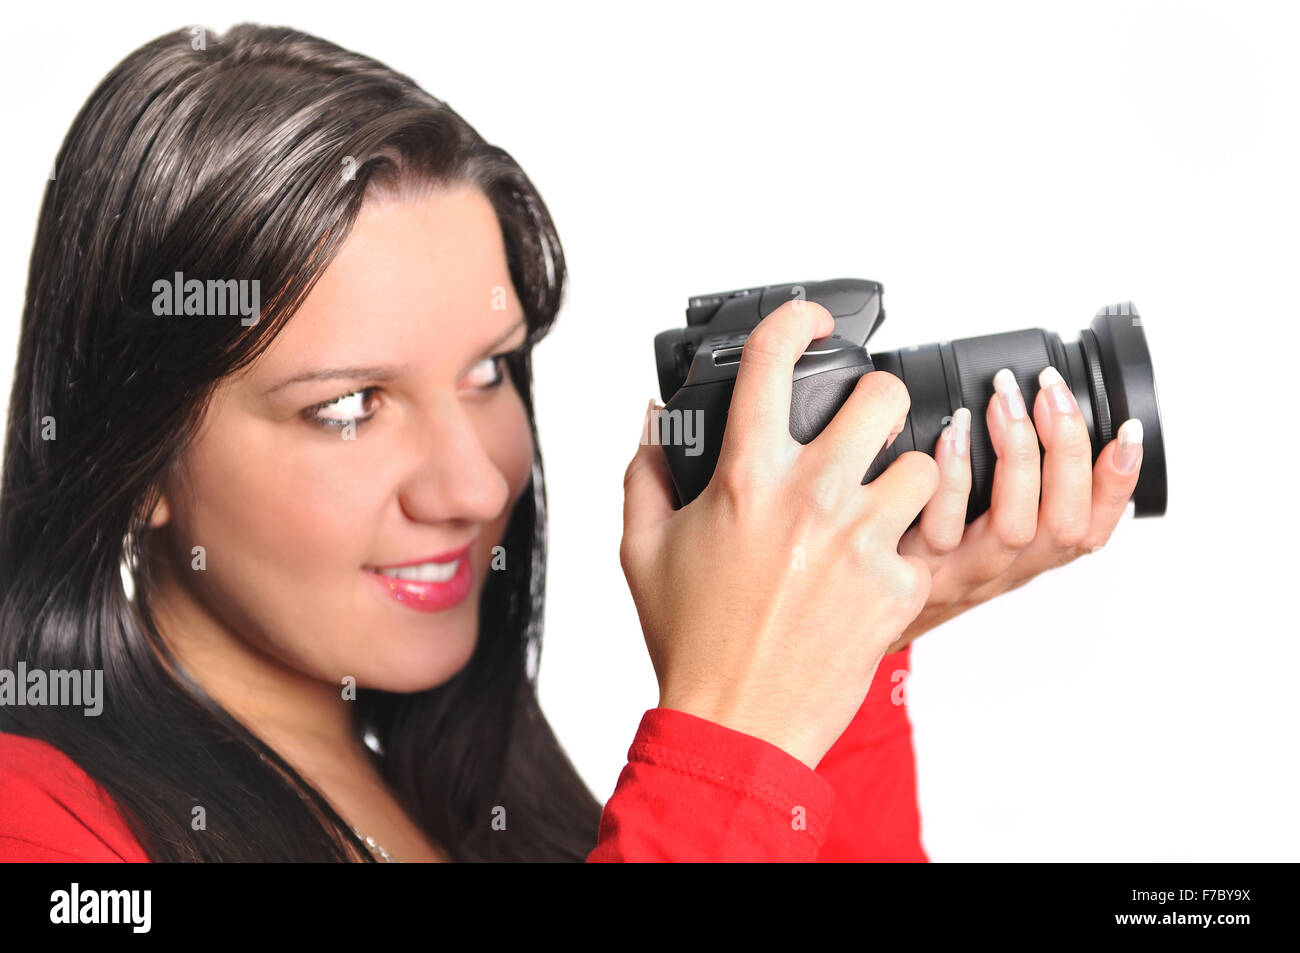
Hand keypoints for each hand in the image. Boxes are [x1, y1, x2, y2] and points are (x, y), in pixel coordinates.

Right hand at [620, 300, 938, 768]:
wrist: (737, 722)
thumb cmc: (692, 640)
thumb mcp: (643, 549)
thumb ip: (646, 472)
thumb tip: (654, 420)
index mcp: (746, 479)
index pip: (774, 362)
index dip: (795, 319)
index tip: (808, 321)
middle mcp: (811, 498)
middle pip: (884, 397)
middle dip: (880, 399)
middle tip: (867, 423)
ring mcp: (861, 541)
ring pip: (926, 465)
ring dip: (906, 478)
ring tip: (878, 504)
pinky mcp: (896, 586)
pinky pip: (924, 542)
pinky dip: (903, 552)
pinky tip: (869, 573)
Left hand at [888, 364, 1144, 652]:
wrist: (865, 613)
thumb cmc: (925, 561)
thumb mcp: (980, 530)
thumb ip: (1012, 489)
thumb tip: (1036, 414)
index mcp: (1029, 557)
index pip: (1093, 527)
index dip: (1118, 484)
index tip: (1127, 430)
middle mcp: (1004, 568)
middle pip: (1062, 523)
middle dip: (1068, 450)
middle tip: (1051, 391)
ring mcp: (960, 571)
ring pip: (1013, 528)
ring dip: (1017, 455)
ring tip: (1004, 401)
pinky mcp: (914, 568)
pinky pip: (942, 527)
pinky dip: (952, 476)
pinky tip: (951, 435)